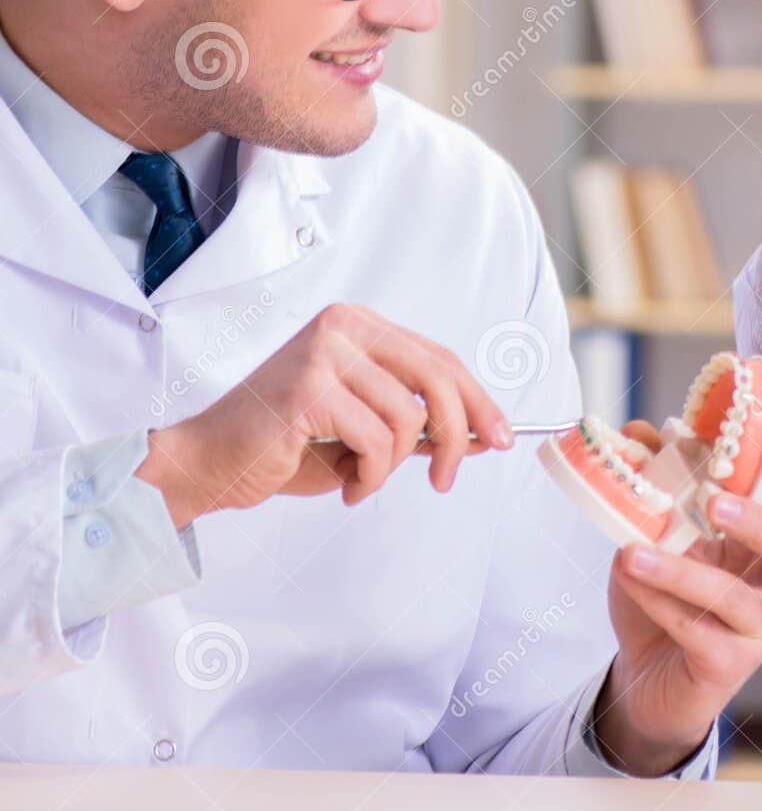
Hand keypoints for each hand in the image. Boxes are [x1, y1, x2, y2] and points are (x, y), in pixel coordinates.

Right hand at [137, 302, 513, 525]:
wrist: (210, 463)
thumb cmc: (284, 446)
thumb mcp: (363, 430)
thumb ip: (415, 424)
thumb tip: (481, 435)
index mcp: (358, 325)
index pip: (440, 358)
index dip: (479, 400)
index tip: (502, 437)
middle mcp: (343, 326)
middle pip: (438, 377)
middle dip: (457, 434)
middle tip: (446, 478)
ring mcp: (325, 352)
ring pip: (408, 417)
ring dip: (390, 466)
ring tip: (356, 479)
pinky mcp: (310, 388)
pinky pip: (376, 441)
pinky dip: (368, 477)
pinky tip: (342, 484)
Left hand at [593, 414, 761, 776]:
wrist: (644, 682)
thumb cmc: (659, 602)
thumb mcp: (652, 537)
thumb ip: (652, 488)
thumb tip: (639, 430)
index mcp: (759, 545)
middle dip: (758, 521)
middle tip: (713, 500)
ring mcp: (756, 630)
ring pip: (734, 598)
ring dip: (682, 572)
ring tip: (633, 552)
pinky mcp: (728, 667)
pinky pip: (697, 631)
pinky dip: (659, 602)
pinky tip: (629, 579)